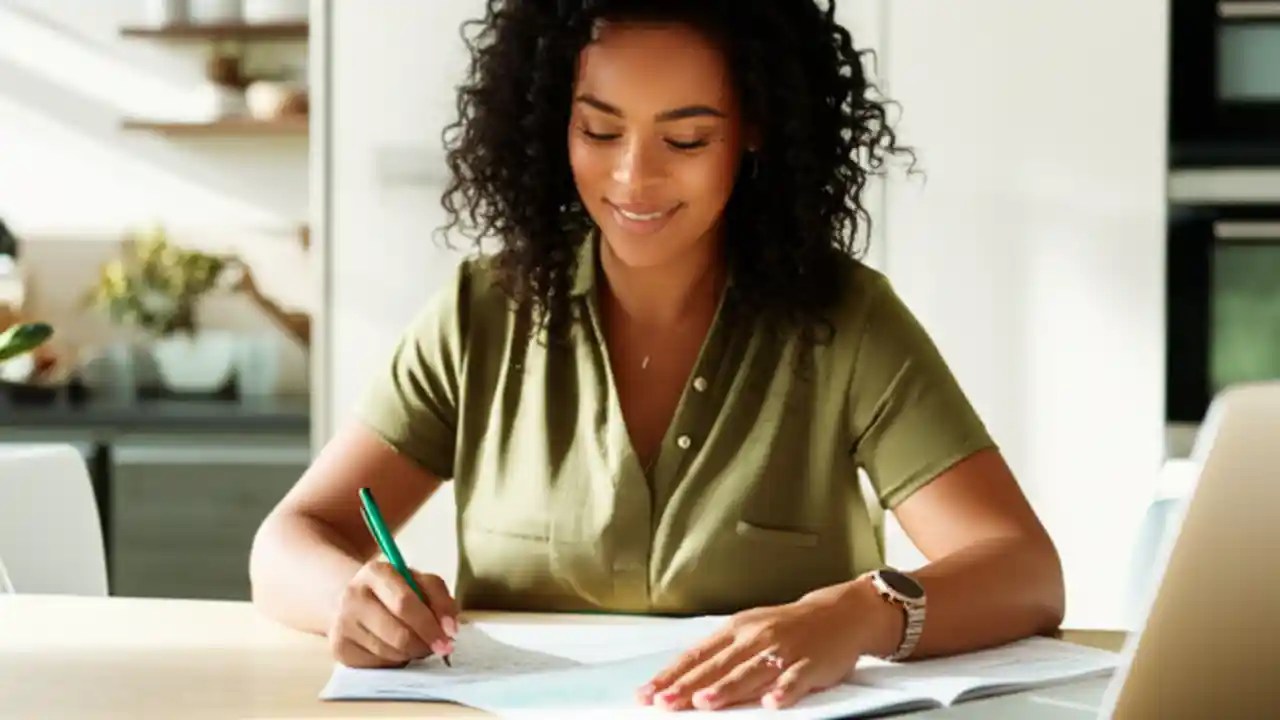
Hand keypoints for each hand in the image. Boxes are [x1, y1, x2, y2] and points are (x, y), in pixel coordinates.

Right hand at [327, 560, 459, 667]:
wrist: (350, 599)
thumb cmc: (394, 590)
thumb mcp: (419, 581)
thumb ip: (440, 598)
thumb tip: (449, 629)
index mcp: (375, 572)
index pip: (405, 603)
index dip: (430, 624)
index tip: (450, 637)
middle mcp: (353, 596)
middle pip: (398, 634)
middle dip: (424, 645)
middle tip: (438, 647)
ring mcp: (342, 623)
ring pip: (390, 653)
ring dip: (411, 654)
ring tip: (415, 643)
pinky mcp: (339, 648)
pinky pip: (377, 664)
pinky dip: (394, 662)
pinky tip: (395, 649)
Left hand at [638, 583, 891, 710]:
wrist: (839, 613)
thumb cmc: (788, 627)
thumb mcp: (750, 632)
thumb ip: (721, 655)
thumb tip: (684, 678)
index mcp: (736, 629)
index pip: (697, 655)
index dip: (672, 675)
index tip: (648, 693)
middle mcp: (756, 637)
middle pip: (717, 666)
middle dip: (688, 686)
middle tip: (665, 703)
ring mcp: (784, 649)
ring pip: (751, 672)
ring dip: (727, 688)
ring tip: (705, 702)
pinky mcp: (811, 663)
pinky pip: (796, 678)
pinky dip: (784, 690)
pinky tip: (773, 703)